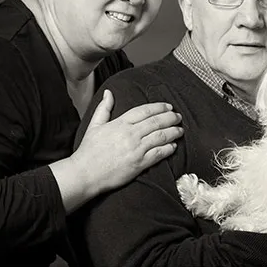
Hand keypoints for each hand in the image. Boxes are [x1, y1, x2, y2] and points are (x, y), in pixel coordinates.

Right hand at [50, 90, 182, 212]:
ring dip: (173, 132)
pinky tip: (174, 146)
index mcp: (120, 123)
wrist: (85, 173)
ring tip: (180, 130)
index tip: (168, 107)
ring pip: (161, 136)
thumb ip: (104, 108)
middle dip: (171, 118)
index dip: (159, 107)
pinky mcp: (139, 163)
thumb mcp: (94, 125)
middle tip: (178, 117)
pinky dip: (168, 148)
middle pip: (156, 122)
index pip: (145, 110)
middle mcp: (130, 134)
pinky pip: (159, 153)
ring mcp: (136, 149)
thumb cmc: (89, 151)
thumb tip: (109, 92)